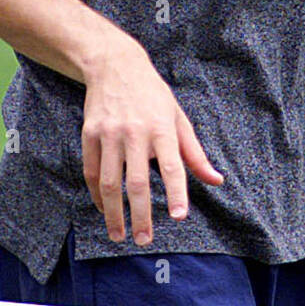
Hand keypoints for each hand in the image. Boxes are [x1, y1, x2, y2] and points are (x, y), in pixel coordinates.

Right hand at [81, 36, 222, 244]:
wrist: (115, 65)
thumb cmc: (153, 95)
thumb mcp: (179, 118)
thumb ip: (195, 154)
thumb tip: (216, 180)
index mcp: (162, 128)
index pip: (173, 166)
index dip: (177, 192)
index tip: (179, 216)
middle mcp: (135, 132)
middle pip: (137, 182)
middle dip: (141, 215)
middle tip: (145, 240)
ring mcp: (109, 134)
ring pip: (110, 183)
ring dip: (113, 213)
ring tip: (119, 235)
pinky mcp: (89, 134)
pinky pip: (92, 172)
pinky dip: (97, 195)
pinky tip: (104, 209)